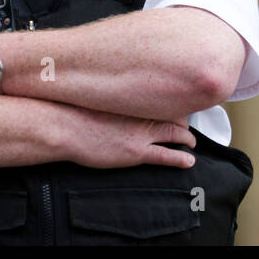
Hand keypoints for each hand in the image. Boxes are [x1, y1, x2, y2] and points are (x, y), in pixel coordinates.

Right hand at [58, 106, 196, 168]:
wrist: (65, 126)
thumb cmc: (74, 112)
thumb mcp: (98, 97)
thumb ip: (113, 98)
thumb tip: (113, 97)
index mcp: (134, 99)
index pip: (165, 99)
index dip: (175, 105)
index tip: (179, 106)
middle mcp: (142, 114)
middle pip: (175, 115)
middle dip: (184, 122)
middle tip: (189, 126)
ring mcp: (141, 134)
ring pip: (176, 135)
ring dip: (188, 140)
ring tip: (192, 143)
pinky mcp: (136, 152)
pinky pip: (166, 156)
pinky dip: (181, 158)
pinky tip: (189, 161)